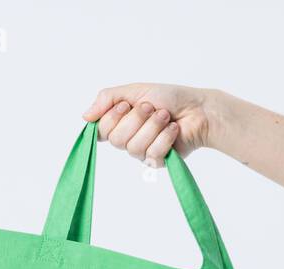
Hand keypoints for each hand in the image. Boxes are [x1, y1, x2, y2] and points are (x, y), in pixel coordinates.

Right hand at [82, 84, 217, 166]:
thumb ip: (107, 99)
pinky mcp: (156, 162)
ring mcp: (141, 153)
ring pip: (134, 147)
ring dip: (153, 126)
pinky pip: (152, 154)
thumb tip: (85, 116)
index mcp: (119, 123)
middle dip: (137, 119)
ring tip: (166, 116)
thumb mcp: (135, 90)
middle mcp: (127, 140)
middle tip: (152, 107)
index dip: (112, 118)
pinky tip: (174, 129)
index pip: (100, 130)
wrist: (198, 108)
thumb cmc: (169, 97)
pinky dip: (165, 137)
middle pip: (117, 139)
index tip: (126, 105)